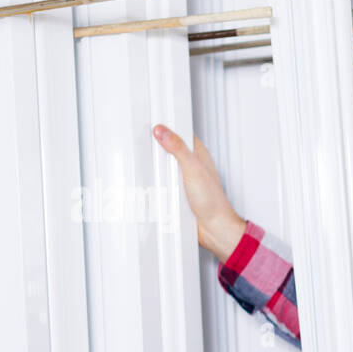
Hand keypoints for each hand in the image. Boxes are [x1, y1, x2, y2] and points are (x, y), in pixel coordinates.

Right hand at [152, 124, 246, 262]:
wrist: (213, 229)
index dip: (166, 127)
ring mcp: (183, 179)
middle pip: (167, 150)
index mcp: (198, 154)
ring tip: (138, 161)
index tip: (150, 122)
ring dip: (152, 167)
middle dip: (154, 147)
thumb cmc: (213, 202)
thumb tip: (163, 131)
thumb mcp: (193, 170)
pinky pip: (161, 184)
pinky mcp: (176, 193)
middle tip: (139, 142)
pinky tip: (146, 183)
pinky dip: (154, 183)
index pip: (180, 133)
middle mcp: (190, 165)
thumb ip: (178, 149)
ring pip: (162, 167)